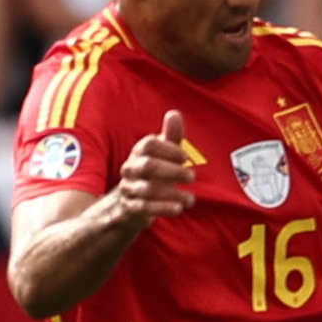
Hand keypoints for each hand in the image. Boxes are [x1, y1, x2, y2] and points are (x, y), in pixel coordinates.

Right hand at [114, 109, 195, 223]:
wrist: (131, 201)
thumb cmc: (153, 172)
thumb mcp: (164, 154)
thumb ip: (172, 136)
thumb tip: (175, 114)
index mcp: (138, 152)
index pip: (149, 145)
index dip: (168, 150)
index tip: (185, 158)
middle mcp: (131, 168)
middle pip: (148, 166)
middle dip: (172, 171)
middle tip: (192, 176)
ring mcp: (129, 188)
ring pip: (148, 189)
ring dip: (172, 193)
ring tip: (190, 197)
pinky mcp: (131, 207)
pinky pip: (145, 208)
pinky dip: (163, 208)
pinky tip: (179, 208)